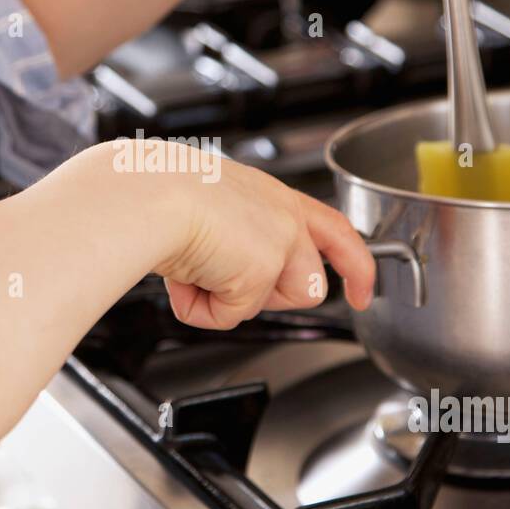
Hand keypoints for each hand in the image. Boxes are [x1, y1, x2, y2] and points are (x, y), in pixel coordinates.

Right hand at [149, 146, 376, 330]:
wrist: (147, 194)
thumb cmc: (159, 193)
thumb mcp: (207, 208)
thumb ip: (233, 238)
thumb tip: (217, 272)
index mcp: (273, 196)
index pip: (333, 229)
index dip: (353, 264)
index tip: (362, 291)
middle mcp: (284, 216)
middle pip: (311, 283)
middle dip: (272, 298)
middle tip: (226, 287)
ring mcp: (281, 243)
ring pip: (275, 302)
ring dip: (233, 300)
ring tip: (197, 269)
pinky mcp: (263, 270)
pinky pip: (232, 316)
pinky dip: (202, 308)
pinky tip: (185, 277)